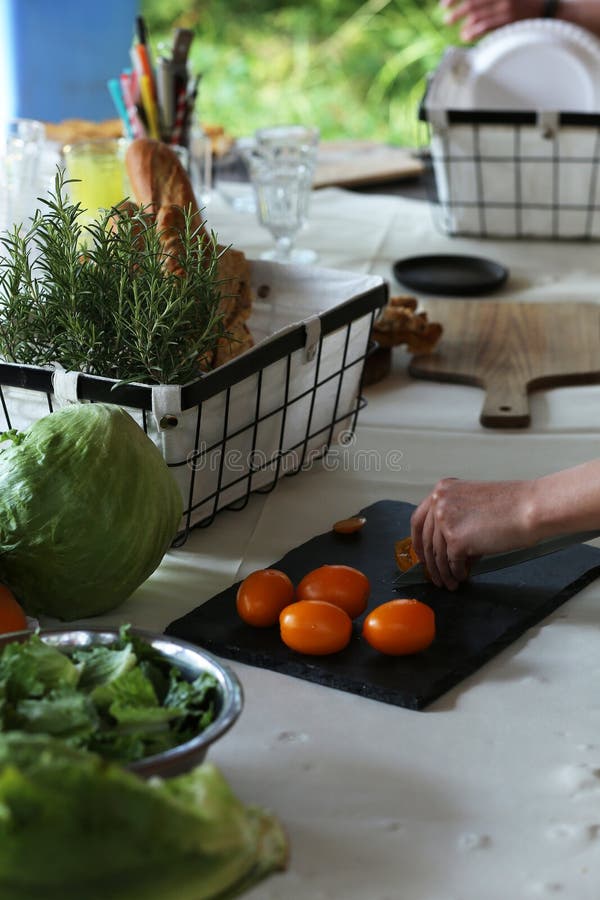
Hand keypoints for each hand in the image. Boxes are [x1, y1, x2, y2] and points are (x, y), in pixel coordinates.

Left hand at [410, 477, 535, 589]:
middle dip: (430, 562)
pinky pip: (451, 563)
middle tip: (434, 575)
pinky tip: (462, 577)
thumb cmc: (512, 505)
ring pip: (437, 554)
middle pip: (426, 539)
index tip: (420, 554)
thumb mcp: (474, 502)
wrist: (530, 507)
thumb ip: (456, 518)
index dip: (418, 541)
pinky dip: (456, 573)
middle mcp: (440, 503)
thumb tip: (447, 547)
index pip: (419, 519)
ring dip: (443, 572)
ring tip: (449, 583)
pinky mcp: (457, 540)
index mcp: (443, 490)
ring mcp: (445, 521)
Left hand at [440, 0, 543, 41]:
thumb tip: (466, 5)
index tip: (444, 5)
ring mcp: (505, 7)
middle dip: (456, 12)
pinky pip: (486, 27)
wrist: (546, 7)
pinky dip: (474, 32)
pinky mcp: (508, 21)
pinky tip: (466, 35)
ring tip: (460, 30)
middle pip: (472, 3)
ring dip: (465, 25)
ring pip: (477, 17)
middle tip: (446, 19)